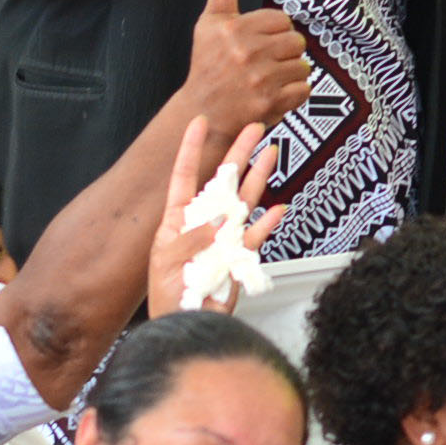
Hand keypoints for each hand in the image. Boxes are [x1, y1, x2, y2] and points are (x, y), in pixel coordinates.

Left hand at [147, 117, 284, 317]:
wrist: (185, 322)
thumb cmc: (168, 294)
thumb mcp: (167, 261)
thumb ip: (190, 240)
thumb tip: (219, 223)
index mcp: (179, 218)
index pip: (185, 175)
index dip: (192, 148)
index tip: (200, 122)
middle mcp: (204, 222)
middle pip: (224, 180)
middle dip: (239, 153)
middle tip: (254, 129)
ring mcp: (225, 237)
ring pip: (245, 201)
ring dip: (258, 177)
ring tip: (271, 154)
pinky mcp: (239, 257)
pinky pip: (256, 237)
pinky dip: (267, 224)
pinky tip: (277, 209)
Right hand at [179, 0, 309, 134]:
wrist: (202, 111)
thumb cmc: (207, 67)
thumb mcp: (209, 23)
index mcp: (234, 30)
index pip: (281, 20)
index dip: (273, 32)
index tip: (260, 42)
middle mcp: (247, 52)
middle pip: (295, 42)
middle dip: (284, 51)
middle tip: (267, 61)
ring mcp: (260, 79)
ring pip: (301, 65)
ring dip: (290, 73)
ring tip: (270, 78)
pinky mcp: (270, 102)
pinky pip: (303, 89)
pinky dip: (294, 93)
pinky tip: (275, 92)